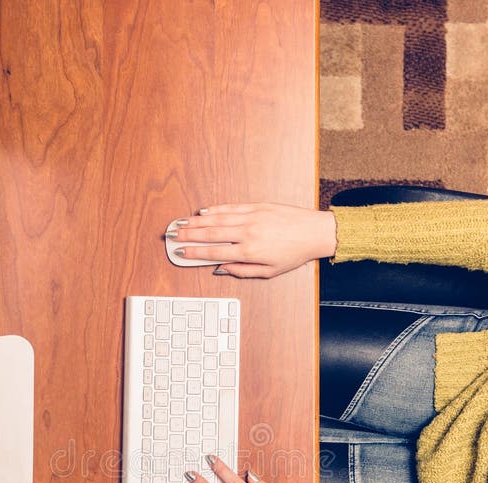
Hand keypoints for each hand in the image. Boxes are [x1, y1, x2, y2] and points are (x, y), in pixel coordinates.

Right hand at [169, 202, 337, 277]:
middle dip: (189, 235)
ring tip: (182, 223)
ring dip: (197, 221)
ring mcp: (252, 217)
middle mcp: (248, 233)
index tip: (182, 252)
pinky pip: (232, 207)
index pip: (214, 252)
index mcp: (250, 251)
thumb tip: (222, 269)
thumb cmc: (294, 254)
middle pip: (211, 233)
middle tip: (173, 235)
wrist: (314, 232)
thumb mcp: (269, 271)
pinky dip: (216, 209)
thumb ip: (243, 271)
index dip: (195, 252)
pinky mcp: (258, 206)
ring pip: (218, 218)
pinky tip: (204, 212)